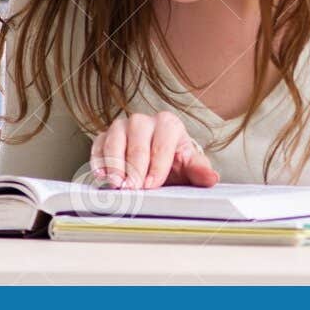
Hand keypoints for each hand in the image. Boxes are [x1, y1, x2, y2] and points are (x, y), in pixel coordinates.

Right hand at [90, 110, 219, 189]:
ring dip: (115, 164)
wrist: (157, 158)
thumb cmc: (173, 161)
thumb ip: (199, 170)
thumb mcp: (189, 165)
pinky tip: (101, 176)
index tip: (152, 185)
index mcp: (168, 124)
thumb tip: (211, 178)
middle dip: (135, 167)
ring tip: (116, 184)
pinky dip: (98, 160)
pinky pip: (98, 145)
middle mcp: (144, 121)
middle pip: (137, 142)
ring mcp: (122, 127)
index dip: (157, 166)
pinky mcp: (104, 136)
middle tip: (132, 188)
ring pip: (115, 141)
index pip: (162, 144)